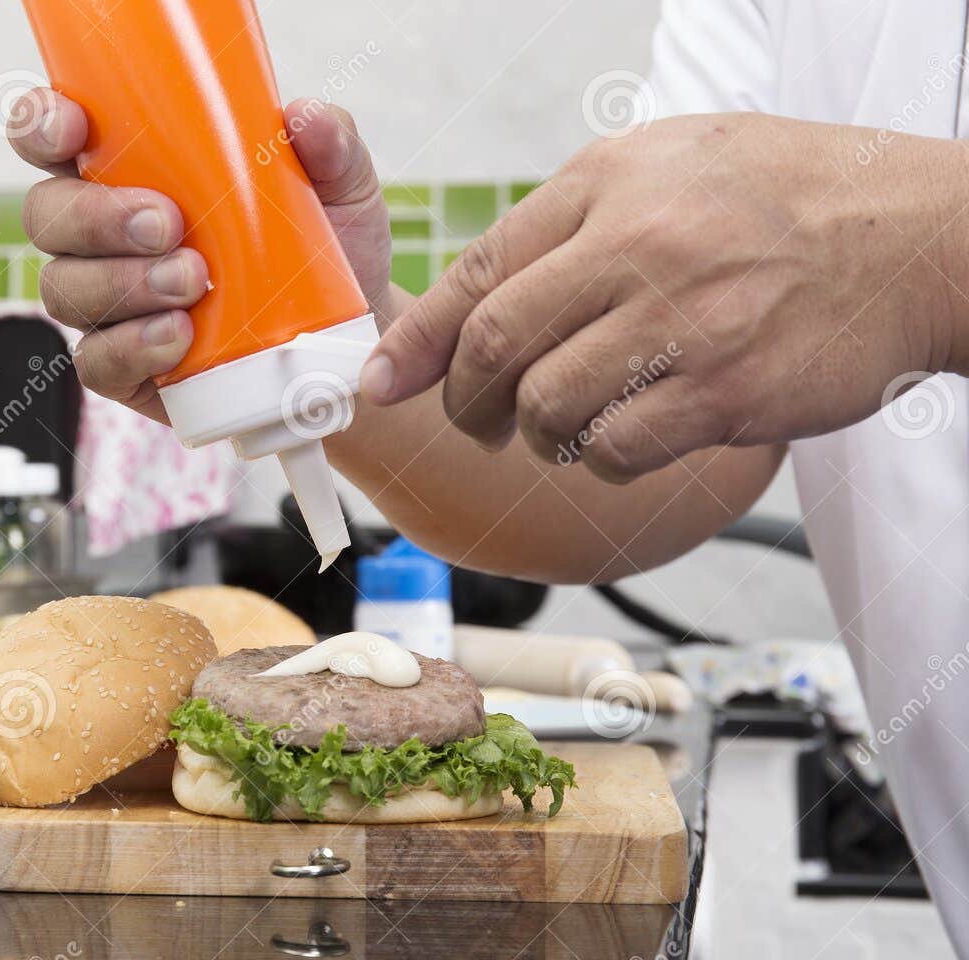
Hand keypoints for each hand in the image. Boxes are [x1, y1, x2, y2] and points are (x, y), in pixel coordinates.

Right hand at [10, 89, 393, 421]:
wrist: (338, 346)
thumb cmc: (319, 253)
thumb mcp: (338, 188)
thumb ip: (328, 144)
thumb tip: (305, 117)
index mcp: (129, 170)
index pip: (54, 137)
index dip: (40, 125)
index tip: (73, 128)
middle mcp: (102, 236)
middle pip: (46, 214)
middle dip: (95, 217)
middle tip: (167, 224)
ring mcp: (107, 304)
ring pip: (62, 288)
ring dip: (121, 283)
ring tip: (192, 283)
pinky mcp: (122, 368)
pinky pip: (96, 361)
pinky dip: (132, 346)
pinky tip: (178, 337)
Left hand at [361, 113, 968, 480]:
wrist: (917, 240)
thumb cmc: (785, 200)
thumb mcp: (670, 165)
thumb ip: (570, 221)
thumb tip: (477, 297)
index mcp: (612, 183)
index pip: (481, 270)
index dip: (417, 340)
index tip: (380, 381)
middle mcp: (639, 247)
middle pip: (496, 348)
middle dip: (464, 399)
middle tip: (475, 415)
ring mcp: (683, 324)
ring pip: (547, 410)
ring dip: (541, 431)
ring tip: (572, 416)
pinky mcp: (723, 395)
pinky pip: (613, 451)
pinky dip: (602, 456)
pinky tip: (630, 432)